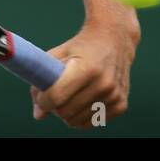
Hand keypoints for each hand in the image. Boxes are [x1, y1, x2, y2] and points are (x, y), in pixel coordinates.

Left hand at [29, 14, 139, 128]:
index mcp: (86, 68)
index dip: (43, 101)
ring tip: (69, 97)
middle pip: (65, 112)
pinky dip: (83, 115)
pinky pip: (92, 122)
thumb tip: (38, 114)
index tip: (40, 98)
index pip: (56, 96)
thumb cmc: (80, 47)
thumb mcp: (59, 55)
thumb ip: (43, 81)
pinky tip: (83, 100)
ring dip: (68, 113)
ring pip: (77, 121)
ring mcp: (114, 95)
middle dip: (54, 107)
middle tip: (54, 96)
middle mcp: (104, 83)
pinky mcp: (121, 104)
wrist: (114, 38)